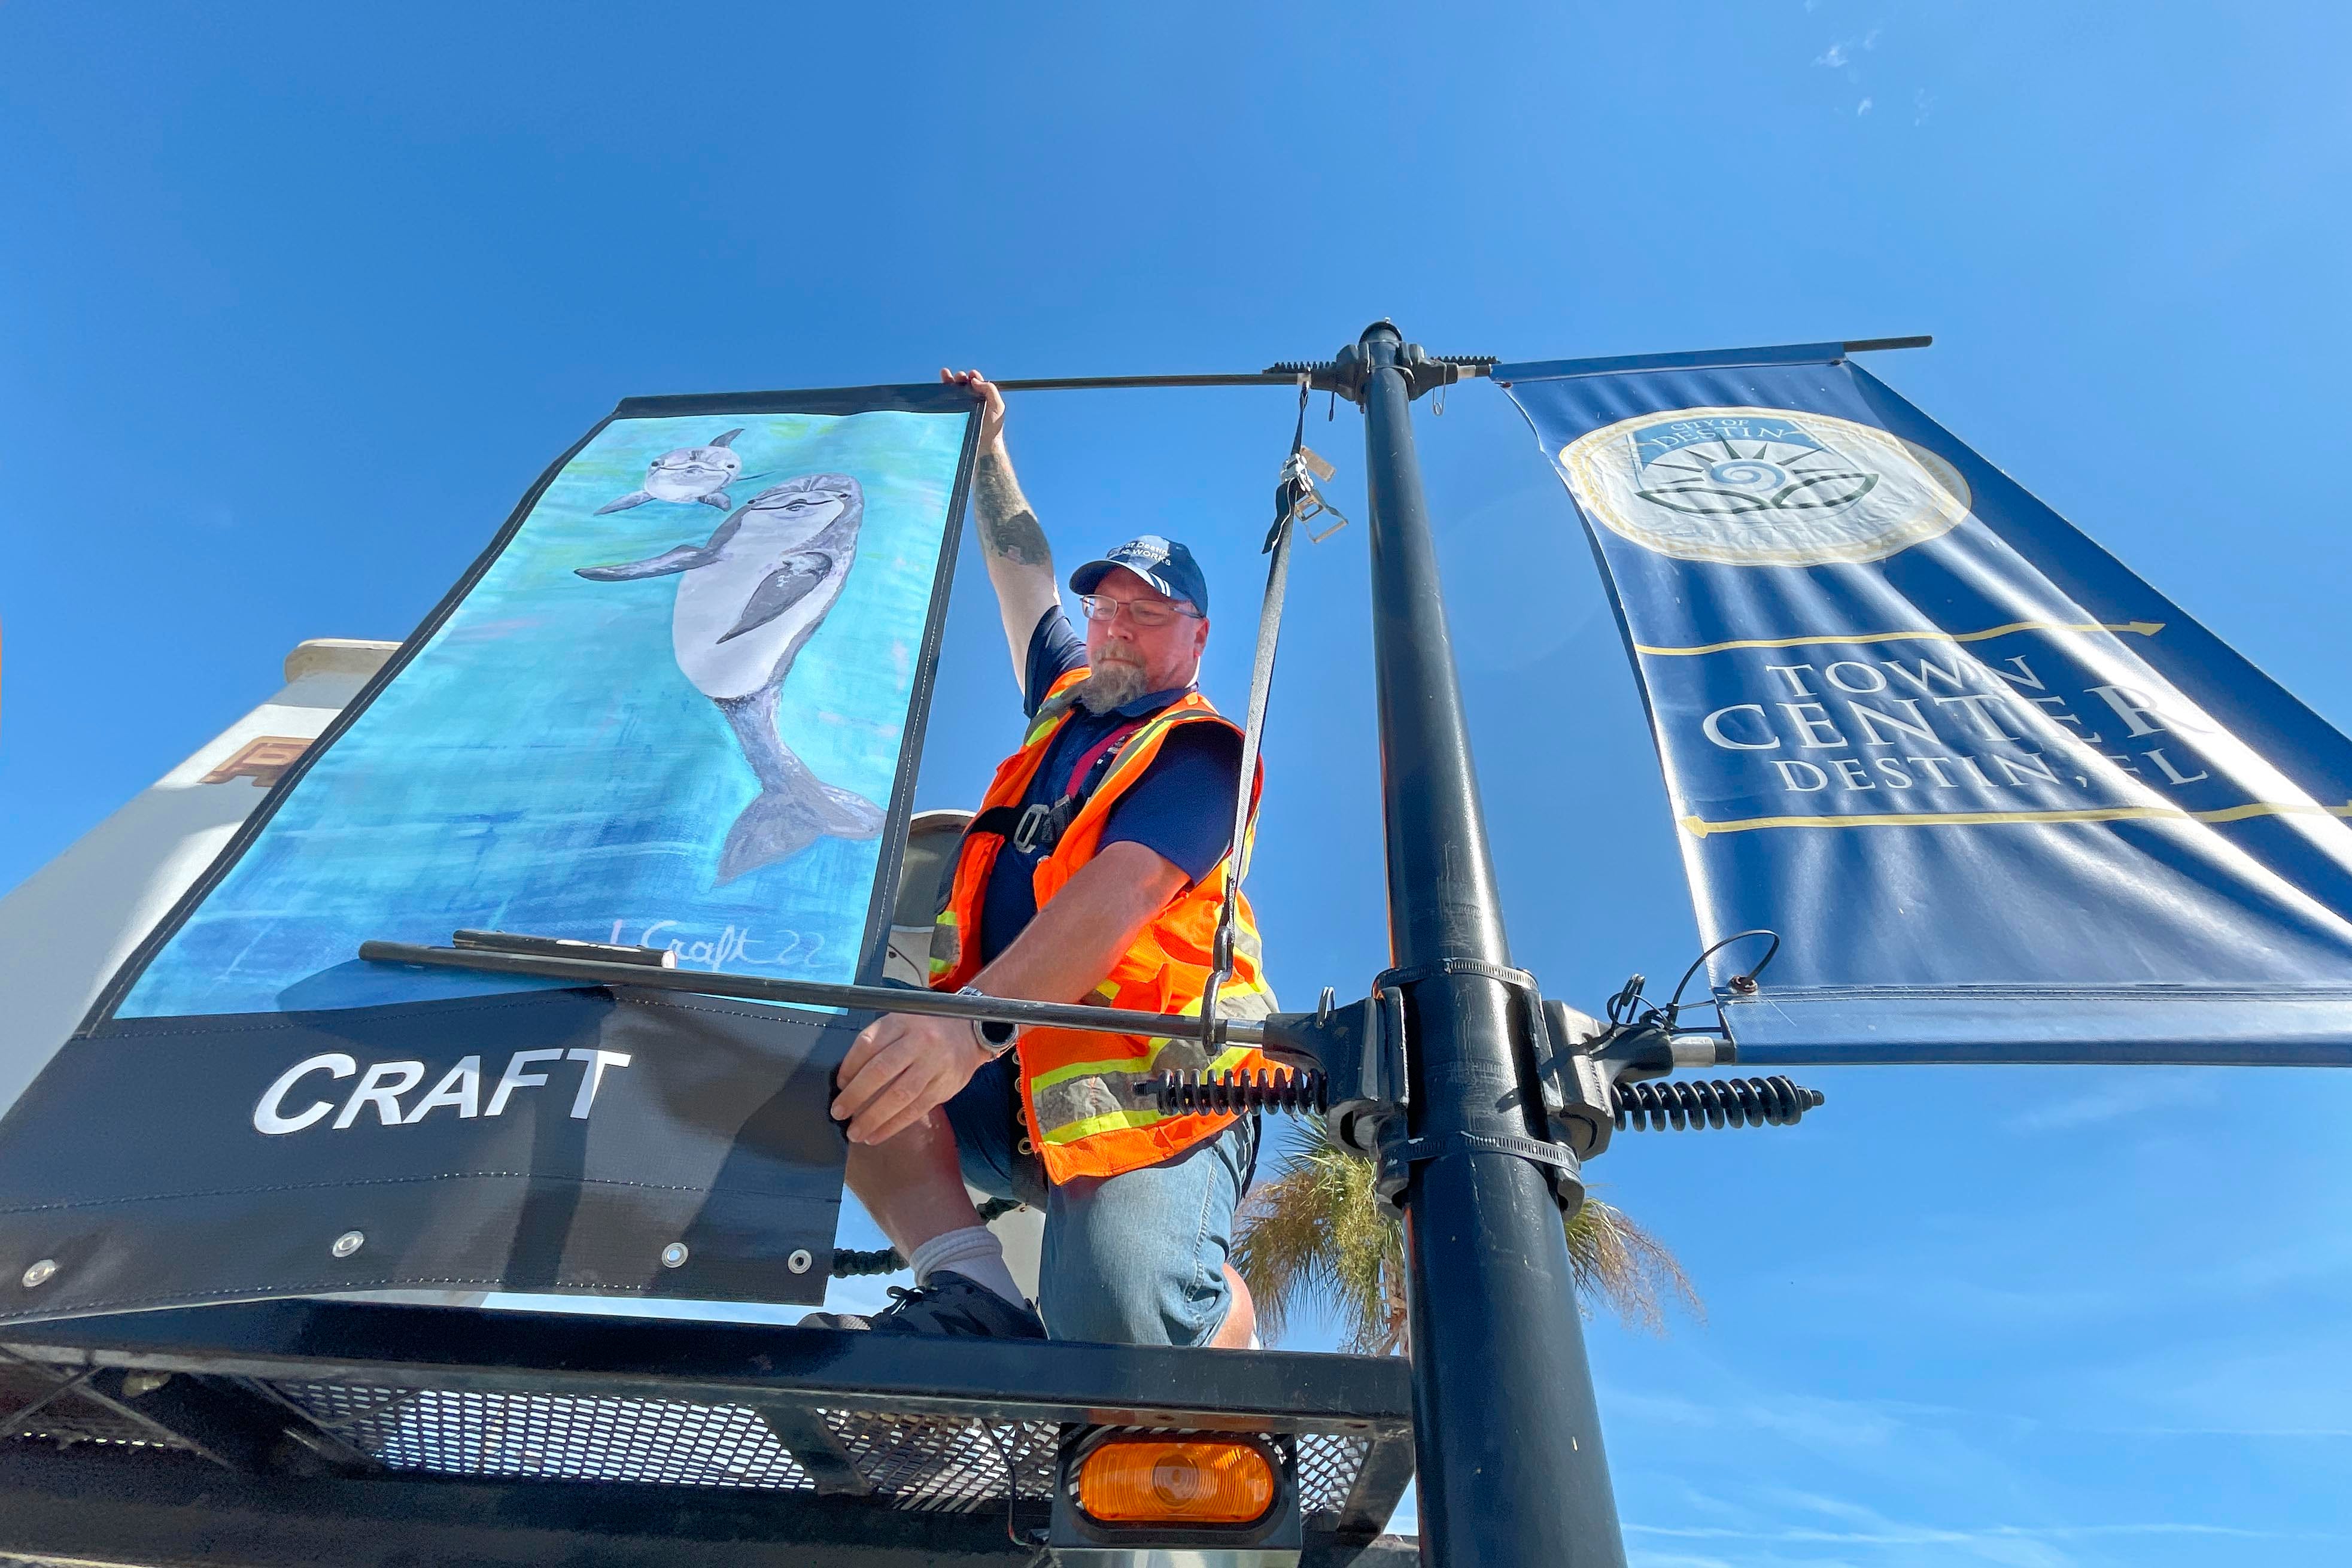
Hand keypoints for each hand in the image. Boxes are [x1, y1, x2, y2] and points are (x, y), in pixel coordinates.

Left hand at [831, 1011, 989, 1144]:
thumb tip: (847, 1079)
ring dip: (874, 1117)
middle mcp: (918, 1041)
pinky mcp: (945, 1086)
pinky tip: (877, 1135)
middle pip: (881, 1071)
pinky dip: (894, 1125)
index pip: (868, 1045)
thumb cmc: (925, 1029)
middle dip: (856, 1095)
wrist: (969, 1031)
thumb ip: (876, 1043)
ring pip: (899, 1095)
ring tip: (856, 1132)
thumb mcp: (900, 1023)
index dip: (850, 1067)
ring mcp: (934, 1065)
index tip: (840, 1085)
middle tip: (838, 1112)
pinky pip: (916, 1109)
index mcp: (901, 1022)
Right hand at [940, 367, 1005, 448]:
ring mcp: (960, 411)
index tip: (971, 375)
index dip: (974, 377)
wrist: (982, 447)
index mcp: (983, 399)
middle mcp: (971, 404)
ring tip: (945, 374)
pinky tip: (939, 389)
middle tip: (959, 377)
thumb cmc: (992, 429)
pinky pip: (944, 405)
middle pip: (963, 386)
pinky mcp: (952, 418)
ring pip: (952, 393)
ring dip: (948, 382)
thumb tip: (973, 380)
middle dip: (960, 378)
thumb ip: (990, 389)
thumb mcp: (998, 406)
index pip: (977, 384)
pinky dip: (941, 395)